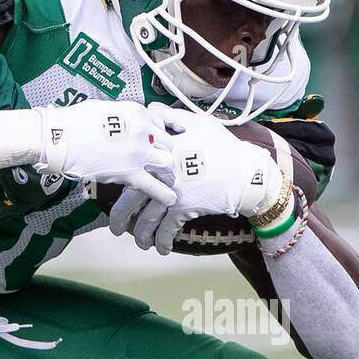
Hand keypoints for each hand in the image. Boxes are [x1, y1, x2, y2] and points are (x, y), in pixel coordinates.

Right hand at [34, 99, 175, 205]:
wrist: (59, 138)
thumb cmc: (74, 121)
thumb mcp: (104, 108)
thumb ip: (121, 115)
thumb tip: (124, 122)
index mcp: (136, 112)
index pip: (160, 123)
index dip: (158, 134)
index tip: (156, 141)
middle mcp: (143, 130)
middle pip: (167, 143)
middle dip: (164, 152)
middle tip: (159, 160)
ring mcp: (138, 153)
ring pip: (167, 164)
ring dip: (167, 171)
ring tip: (167, 179)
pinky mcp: (130, 173)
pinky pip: (155, 187)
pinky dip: (165, 194)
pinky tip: (170, 199)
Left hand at [110, 104, 283, 253]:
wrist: (245, 172)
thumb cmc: (222, 146)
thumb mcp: (196, 123)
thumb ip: (169, 116)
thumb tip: (150, 109)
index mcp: (159, 154)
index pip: (130, 170)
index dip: (118, 181)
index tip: (113, 190)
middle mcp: (160, 175)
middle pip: (130, 200)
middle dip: (119, 217)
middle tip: (114, 227)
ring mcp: (171, 193)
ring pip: (146, 219)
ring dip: (140, 234)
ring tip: (138, 242)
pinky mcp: (184, 209)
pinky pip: (167, 229)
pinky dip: (162, 241)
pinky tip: (161, 248)